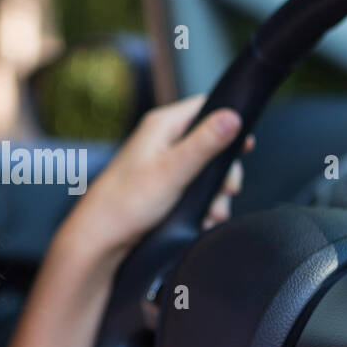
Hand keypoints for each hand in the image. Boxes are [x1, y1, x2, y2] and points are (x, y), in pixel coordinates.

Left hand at [63, 94, 255, 261]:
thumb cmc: (127, 203)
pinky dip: (202, 205)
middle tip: (229, 190)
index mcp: (162, 126)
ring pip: (205, 171)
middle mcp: (162, 141)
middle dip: (224, 172)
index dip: (229, 122)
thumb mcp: (174, 170)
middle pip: (212, 144)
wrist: (101, 239)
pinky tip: (202, 220)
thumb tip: (234, 115)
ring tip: (213, 214)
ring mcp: (162, 165)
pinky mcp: (162, 187)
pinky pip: (193, 190)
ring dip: (215, 194)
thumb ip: (205, 143)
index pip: (205, 107)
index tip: (245, 145)